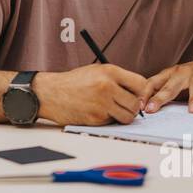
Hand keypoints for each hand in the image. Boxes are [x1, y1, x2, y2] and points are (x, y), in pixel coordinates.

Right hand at [35, 64, 150, 125]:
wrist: (50, 93)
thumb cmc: (73, 82)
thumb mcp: (96, 70)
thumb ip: (117, 79)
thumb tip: (138, 93)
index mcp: (109, 72)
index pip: (141, 84)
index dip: (143, 93)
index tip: (139, 96)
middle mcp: (107, 87)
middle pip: (136, 103)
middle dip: (133, 107)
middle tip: (125, 105)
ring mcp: (101, 104)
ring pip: (127, 117)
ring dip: (123, 116)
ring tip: (114, 110)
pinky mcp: (95, 118)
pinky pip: (112, 122)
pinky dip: (108, 119)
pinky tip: (98, 112)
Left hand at [144, 59, 192, 113]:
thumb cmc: (191, 78)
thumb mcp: (174, 83)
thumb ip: (163, 93)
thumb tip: (147, 109)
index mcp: (169, 74)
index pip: (153, 82)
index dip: (145, 94)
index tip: (141, 106)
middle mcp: (182, 72)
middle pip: (170, 85)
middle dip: (160, 98)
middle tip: (152, 109)